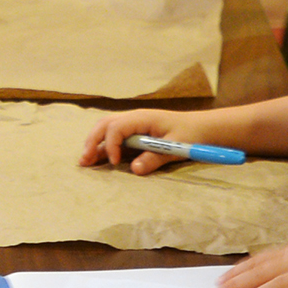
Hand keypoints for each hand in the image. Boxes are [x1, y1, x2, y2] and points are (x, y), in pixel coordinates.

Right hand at [77, 109, 205, 172]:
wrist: (203, 128)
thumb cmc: (192, 134)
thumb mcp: (177, 147)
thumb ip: (155, 157)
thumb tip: (134, 170)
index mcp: (142, 118)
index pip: (117, 127)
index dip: (111, 144)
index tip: (114, 163)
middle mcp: (134, 118)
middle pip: (104, 125)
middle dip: (92, 142)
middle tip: (84, 160)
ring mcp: (133, 124)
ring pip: (106, 129)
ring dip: (94, 143)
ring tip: (84, 161)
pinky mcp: (135, 133)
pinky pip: (114, 137)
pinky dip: (104, 147)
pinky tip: (97, 159)